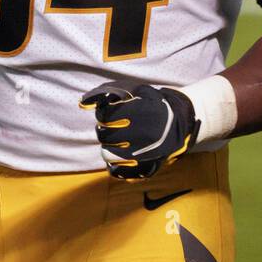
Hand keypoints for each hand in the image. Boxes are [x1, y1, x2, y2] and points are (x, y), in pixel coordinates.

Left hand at [80, 82, 199, 178]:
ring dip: (108, 145)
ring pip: (107, 154)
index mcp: (139, 114)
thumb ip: (108, 91)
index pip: (105, 117)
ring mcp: (143, 154)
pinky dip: (114, 164)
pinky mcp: (144, 168)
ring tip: (118, 140)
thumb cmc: (154, 104)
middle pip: (103, 135)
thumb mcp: (136, 89)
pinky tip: (119, 154)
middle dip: (104, 129)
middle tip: (113, 126)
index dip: (103, 114)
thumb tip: (82, 102)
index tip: (110, 113)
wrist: (180, 122)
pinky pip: (117, 171)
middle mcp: (141, 135)